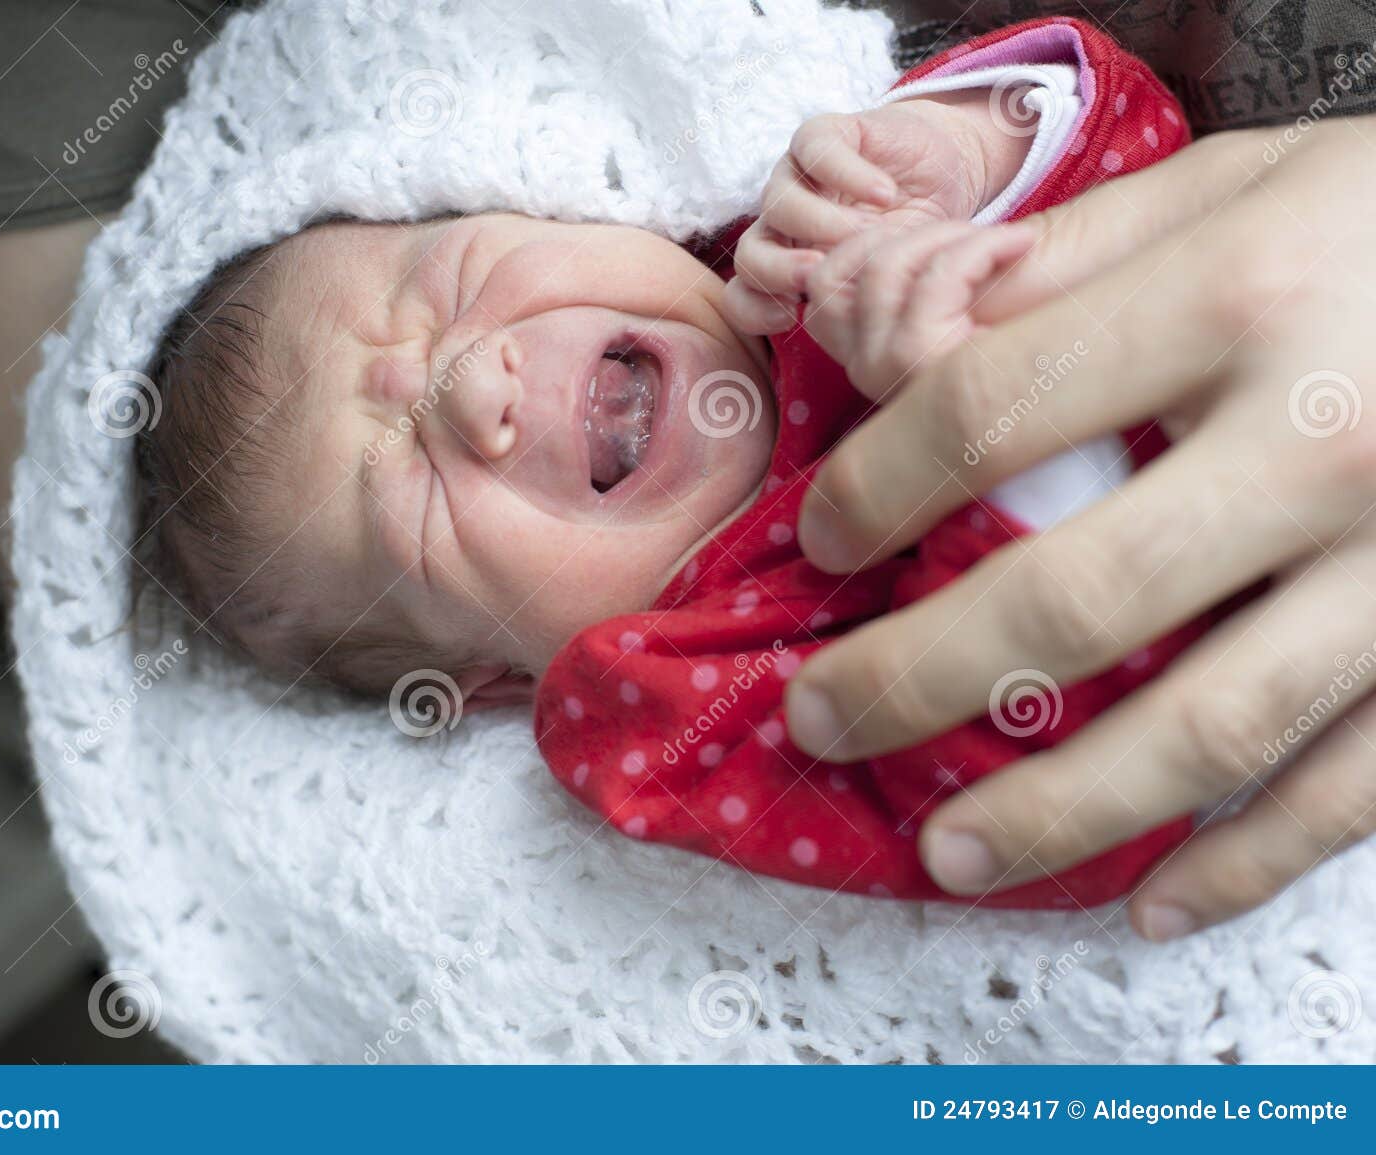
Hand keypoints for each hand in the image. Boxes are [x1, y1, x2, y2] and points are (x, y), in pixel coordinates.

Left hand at [726, 93, 1032, 336]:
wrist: (942, 168)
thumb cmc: (911, 234)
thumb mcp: (890, 279)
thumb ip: (862, 304)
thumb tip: (857, 336)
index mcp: (785, 267)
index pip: (742, 296)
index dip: (754, 311)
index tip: (791, 318)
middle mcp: (781, 225)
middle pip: (750, 253)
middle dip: (780, 271)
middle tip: (820, 275)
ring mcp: (796, 177)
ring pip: (778, 203)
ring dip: (821, 224)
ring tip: (871, 232)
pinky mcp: (821, 135)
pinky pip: (814, 150)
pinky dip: (848, 174)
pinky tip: (885, 193)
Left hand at [783, 118, 1375, 939]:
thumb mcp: (1238, 187)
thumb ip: (1074, 262)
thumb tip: (912, 354)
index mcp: (1238, 299)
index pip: (991, 410)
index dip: (877, 485)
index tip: (824, 537)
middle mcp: (1322, 441)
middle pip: (1071, 597)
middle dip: (916, 677)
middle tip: (823, 717)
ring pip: (1204, 728)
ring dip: (1054, 810)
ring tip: (945, 855)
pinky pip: (1352, 789)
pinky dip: (1247, 862)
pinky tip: (1151, 903)